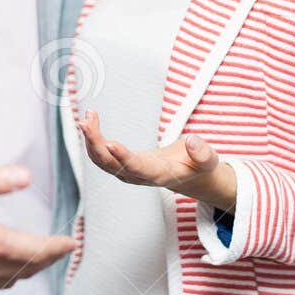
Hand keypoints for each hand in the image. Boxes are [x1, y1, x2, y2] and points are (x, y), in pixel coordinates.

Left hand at [80, 110, 236, 210]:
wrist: (189, 175)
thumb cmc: (198, 166)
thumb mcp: (209, 160)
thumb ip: (203, 153)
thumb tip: (192, 141)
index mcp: (160, 175)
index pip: (138, 168)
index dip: (124, 158)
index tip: (110, 144)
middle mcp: (139, 177)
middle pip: (112, 165)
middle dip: (96, 144)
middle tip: (86, 122)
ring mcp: (128, 173)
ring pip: (102, 161)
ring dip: (91, 140)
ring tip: (86, 117)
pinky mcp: (122, 165)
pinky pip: (102, 156)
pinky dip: (93, 139)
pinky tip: (90, 121)